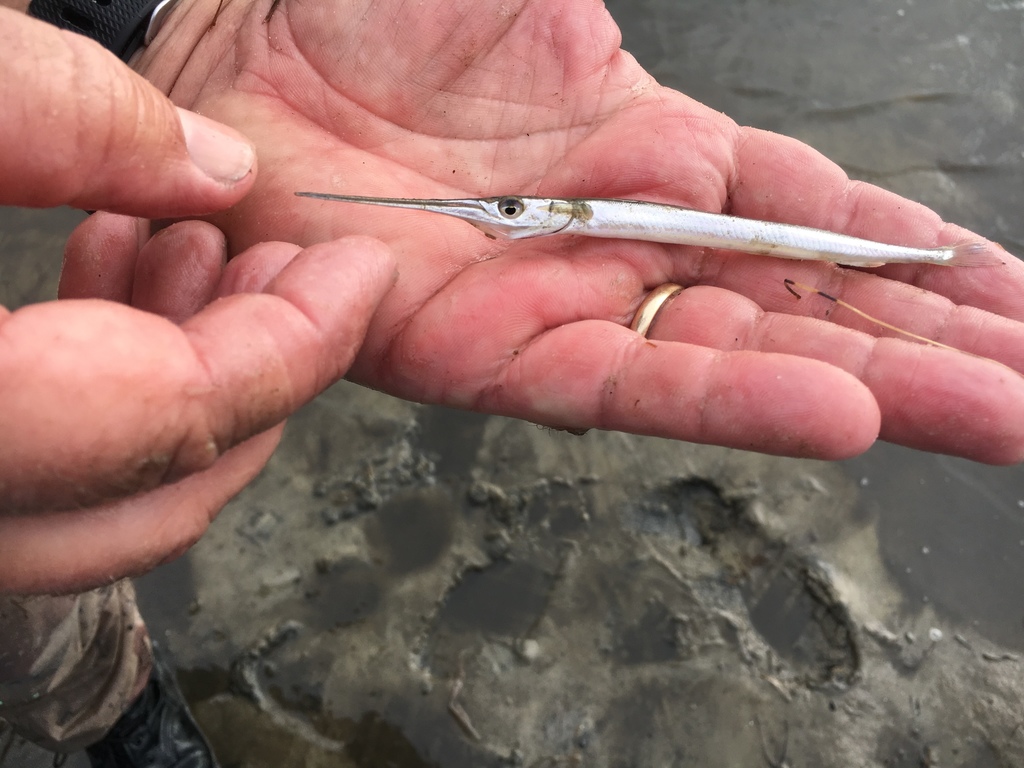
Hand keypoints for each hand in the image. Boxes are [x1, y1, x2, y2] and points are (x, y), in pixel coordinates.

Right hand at [0, 8, 395, 592]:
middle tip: (298, 286)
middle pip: (150, 495)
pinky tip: (114, 271)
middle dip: (251, 390)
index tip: (357, 276)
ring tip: (201, 254)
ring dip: (184, 378)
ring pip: (101, 495)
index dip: (282, 349)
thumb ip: (56, 117)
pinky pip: (46, 455)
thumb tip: (209, 174)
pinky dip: (108, 376)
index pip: (169, 415)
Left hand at [118, 0, 1023, 463]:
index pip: (822, 222)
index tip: (1016, 302)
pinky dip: (734, 397)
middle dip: (935, 348)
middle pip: (807, 309)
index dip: (922, 262)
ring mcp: (563, 302)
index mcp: (657, 154)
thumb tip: (664, 21)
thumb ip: (624, 11)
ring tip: (1000, 417)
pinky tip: (846, 417)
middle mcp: (626, 243)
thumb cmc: (376, 7)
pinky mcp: (486, 354)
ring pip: (743, 360)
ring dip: (879, 389)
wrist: (235, 50)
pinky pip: (627, 382)